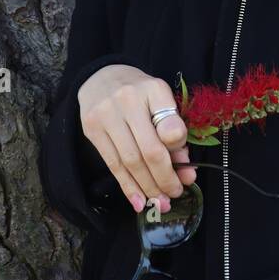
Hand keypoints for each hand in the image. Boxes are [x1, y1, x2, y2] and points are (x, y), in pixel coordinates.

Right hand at [78, 65, 197, 212]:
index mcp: (153, 89)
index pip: (170, 126)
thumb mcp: (162, 101)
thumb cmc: (139, 93)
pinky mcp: (91, 129)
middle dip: (165, 178)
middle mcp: (127, 99)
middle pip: (149, 150)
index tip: (187, 168)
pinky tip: (139, 201)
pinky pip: (112, 165)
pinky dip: (128, 186)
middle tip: (176, 193)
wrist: (101, 77)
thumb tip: (184, 167)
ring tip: (161, 202)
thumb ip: (173, 129)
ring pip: (130, 161)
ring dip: (147, 187)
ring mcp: (105, 114)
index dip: (179, 152)